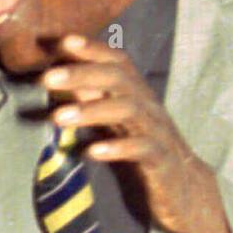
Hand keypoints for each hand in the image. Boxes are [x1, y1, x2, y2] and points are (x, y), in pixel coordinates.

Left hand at [40, 36, 232, 232]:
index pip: (118, 63)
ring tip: (58, 117)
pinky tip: (91, 152)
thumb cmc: (146, 152)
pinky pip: (141, 149)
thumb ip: (95, 101)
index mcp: (138, 96)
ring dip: (91, 111)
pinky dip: (116, 148)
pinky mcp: (162, 162)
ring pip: (128, 111)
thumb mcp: (119, 123)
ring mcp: (158, 132)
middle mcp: (149, 108)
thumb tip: (65, 79)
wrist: (186, 190)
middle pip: (119, 80)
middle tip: (46, 78)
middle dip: (82, 74)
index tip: (63, 41)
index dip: (94, 50)